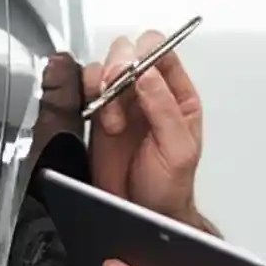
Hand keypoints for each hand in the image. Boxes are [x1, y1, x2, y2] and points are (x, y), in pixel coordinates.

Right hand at [82, 32, 202, 222]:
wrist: (144, 213)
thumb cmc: (169, 187)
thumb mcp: (179, 149)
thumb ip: (164, 107)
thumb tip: (148, 72)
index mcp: (177, 95)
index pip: (162, 52)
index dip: (147, 53)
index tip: (137, 71)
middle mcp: (149, 93)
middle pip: (129, 53)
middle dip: (120, 66)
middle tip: (118, 87)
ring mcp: (122, 102)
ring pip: (104, 68)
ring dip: (103, 86)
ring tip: (112, 118)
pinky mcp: (98, 115)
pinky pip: (86, 90)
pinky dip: (87, 98)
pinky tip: (99, 120)